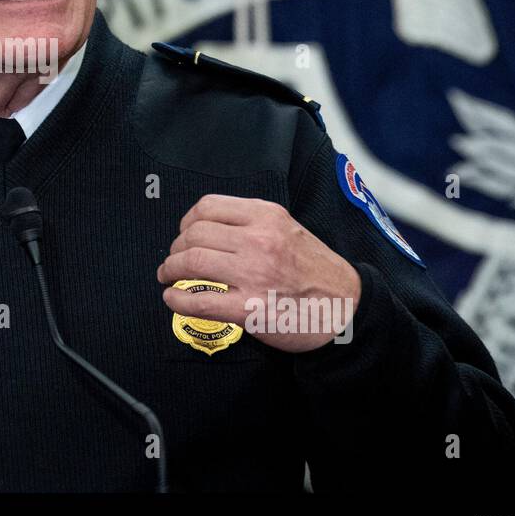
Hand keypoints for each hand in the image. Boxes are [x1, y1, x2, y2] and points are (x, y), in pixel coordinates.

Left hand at [157, 194, 361, 352]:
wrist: (346, 308)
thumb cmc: (318, 271)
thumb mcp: (291, 230)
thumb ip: (255, 224)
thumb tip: (211, 228)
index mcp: (267, 217)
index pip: (209, 207)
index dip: (187, 221)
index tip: (184, 232)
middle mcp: (259, 241)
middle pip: (195, 235)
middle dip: (176, 247)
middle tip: (173, 258)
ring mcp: (254, 274)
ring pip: (192, 262)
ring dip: (171, 269)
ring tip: (168, 276)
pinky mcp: (249, 308)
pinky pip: (200, 300)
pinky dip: (177, 299)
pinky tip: (172, 298)